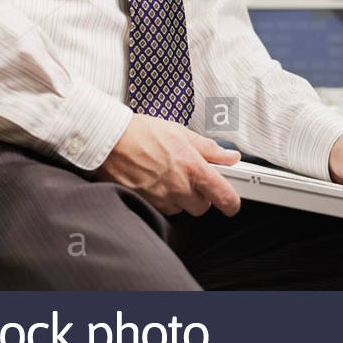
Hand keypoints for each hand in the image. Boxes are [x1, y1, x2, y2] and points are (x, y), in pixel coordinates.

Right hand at [92, 114, 240, 216]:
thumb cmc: (143, 133)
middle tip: (192, 180)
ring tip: (169, 176)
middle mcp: (179, 187)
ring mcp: (162, 199)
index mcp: (193, 168)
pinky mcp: (146, 204)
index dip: (231, 202)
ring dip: (180, 198)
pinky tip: (155, 182)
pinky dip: (163, 200)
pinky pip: (162, 209)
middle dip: (201, 197)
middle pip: (202, 207)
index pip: (224, 196)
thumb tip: (229, 156)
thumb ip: (209, 149)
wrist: (110, 141)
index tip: (231, 201)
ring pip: (181, 209)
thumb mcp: (183, 133)